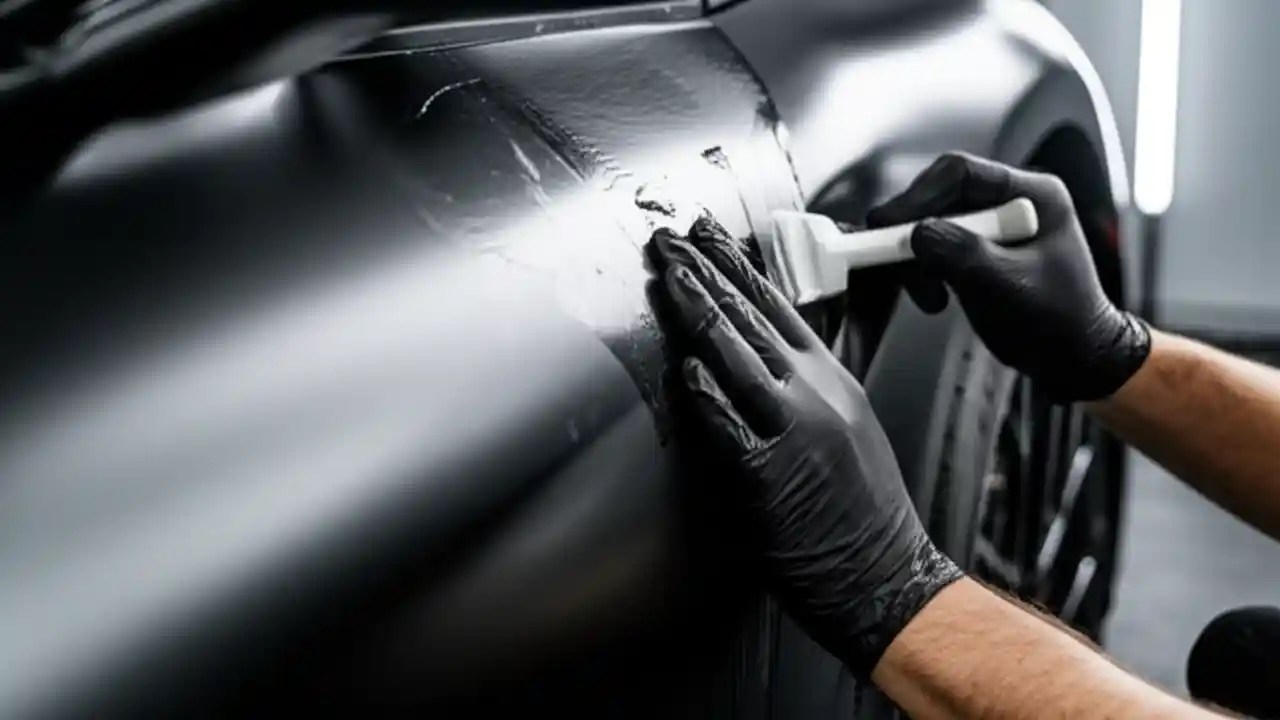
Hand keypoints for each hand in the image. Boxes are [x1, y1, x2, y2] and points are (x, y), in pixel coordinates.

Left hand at [651, 222, 961, 677]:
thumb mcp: (852, 424)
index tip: (708, 235)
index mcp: (833, 381)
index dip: (738, 267)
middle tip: (670, 238)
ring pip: (741, 360)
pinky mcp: (771, 477)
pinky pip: (731, 429)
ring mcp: (795, 433)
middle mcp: (816, 397)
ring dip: (700, 314)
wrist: (887, 574)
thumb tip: (772, 349)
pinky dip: (707, 396)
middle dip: (707, 273)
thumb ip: (812, 383)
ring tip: (668, 276)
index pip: (779, 307)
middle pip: (753, 321)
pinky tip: (684, 368)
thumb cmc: (864, 508)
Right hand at [868, 152, 1150, 401]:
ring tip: (929, 297)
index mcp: (1033, 195)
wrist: (1071, 359)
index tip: (890, 225)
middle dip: (912, 232)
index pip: (961, 173)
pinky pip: (930, 248)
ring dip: (914, 259)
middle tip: (895, 264)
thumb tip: (917, 233)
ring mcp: (988, 227)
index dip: (919, 195)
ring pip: (927, 224)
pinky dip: (920, 272)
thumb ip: (965, 255)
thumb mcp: (1010, 287)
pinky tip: (934, 298)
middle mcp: (1007, 202)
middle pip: (937, 197)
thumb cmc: (1058, 322)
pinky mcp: (972, 251)